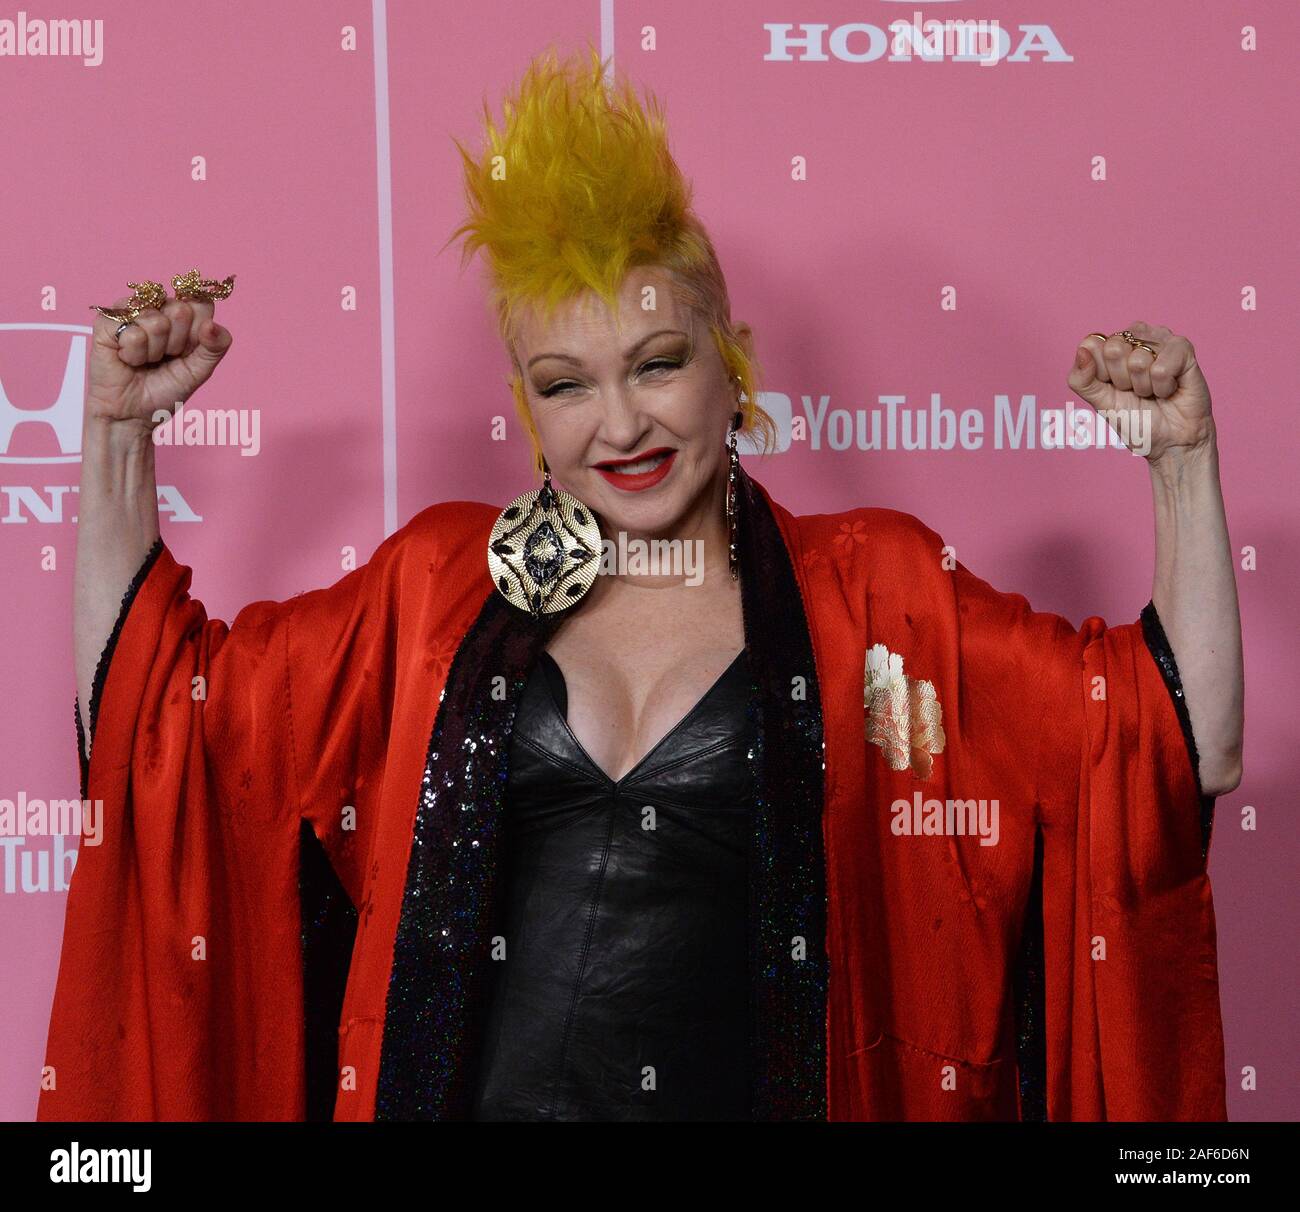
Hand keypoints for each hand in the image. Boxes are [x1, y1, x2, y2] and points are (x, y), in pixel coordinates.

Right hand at [86, 293, 232, 427]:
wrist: (134, 413)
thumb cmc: (164, 389)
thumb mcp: (200, 370)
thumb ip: (216, 346)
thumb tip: (212, 324)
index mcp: (182, 315)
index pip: (201, 303)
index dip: (198, 331)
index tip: (188, 350)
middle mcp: (156, 307)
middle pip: (180, 309)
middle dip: (177, 342)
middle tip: (165, 357)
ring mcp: (130, 312)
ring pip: (156, 321)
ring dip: (154, 351)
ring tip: (145, 360)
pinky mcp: (106, 322)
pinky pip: (132, 332)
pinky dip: (134, 354)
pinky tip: (127, 359)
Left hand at [1067, 321, 1213, 464]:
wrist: (1168, 442)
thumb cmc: (1135, 420)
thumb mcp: (1099, 402)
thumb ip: (1081, 379)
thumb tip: (1082, 350)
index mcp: (1110, 345)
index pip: (1091, 344)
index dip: (1101, 373)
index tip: (1114, 387)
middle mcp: (1135, 337)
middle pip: (1113, 349)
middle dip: (1123, 379)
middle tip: (1135, 391)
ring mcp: (1160, 339)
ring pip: (1138, 359)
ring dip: (1144, 385)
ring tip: (1153, 391)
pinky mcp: (1183, 349)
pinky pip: (1162, 367)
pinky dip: (1163, 386)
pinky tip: (1169, 389)